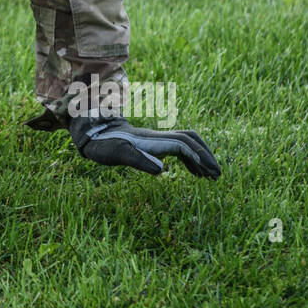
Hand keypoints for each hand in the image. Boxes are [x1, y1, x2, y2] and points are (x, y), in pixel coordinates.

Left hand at [69, 114, 220, 178]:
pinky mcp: (151, 143)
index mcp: (152, 141)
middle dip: (206, 155)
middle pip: (190, 140)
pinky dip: (190, 159)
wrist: (89, 131)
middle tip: (218, 175)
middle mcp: (157, 137)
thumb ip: (138, 161)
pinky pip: (177, 147)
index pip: (183, 146)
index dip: (198, 158)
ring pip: (186, 143)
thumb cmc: (101, 145)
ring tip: (211, 177)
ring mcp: (155, 139)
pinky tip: (193, 172)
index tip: (211, 173)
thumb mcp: (117, 155)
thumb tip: (162, 171)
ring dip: (200, 157)